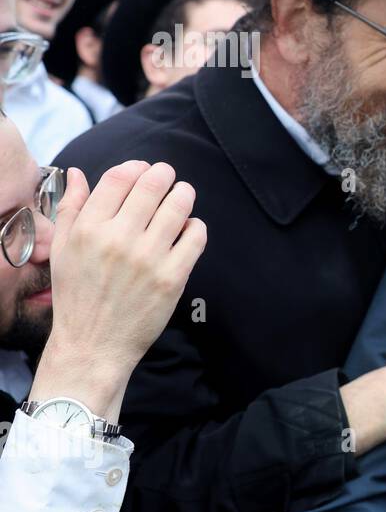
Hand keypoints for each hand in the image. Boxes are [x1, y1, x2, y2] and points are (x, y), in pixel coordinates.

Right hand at [33, 162, 205, 420]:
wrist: (93, 344)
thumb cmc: (78, 295)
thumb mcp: (62, 250)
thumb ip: (71, 208)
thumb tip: (77, 173)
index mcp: (88, 229)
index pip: (120, 177)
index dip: (136, 167)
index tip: (144, 170)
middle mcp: (118, 239)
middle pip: (152, 185)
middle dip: (165, 175)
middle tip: (168, 177)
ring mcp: (148, 258)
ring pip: (179, 206)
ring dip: (184, 194)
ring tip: (182, 195)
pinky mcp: (173, 277)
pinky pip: (196, 236)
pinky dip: (196, 226)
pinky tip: (188, 229)